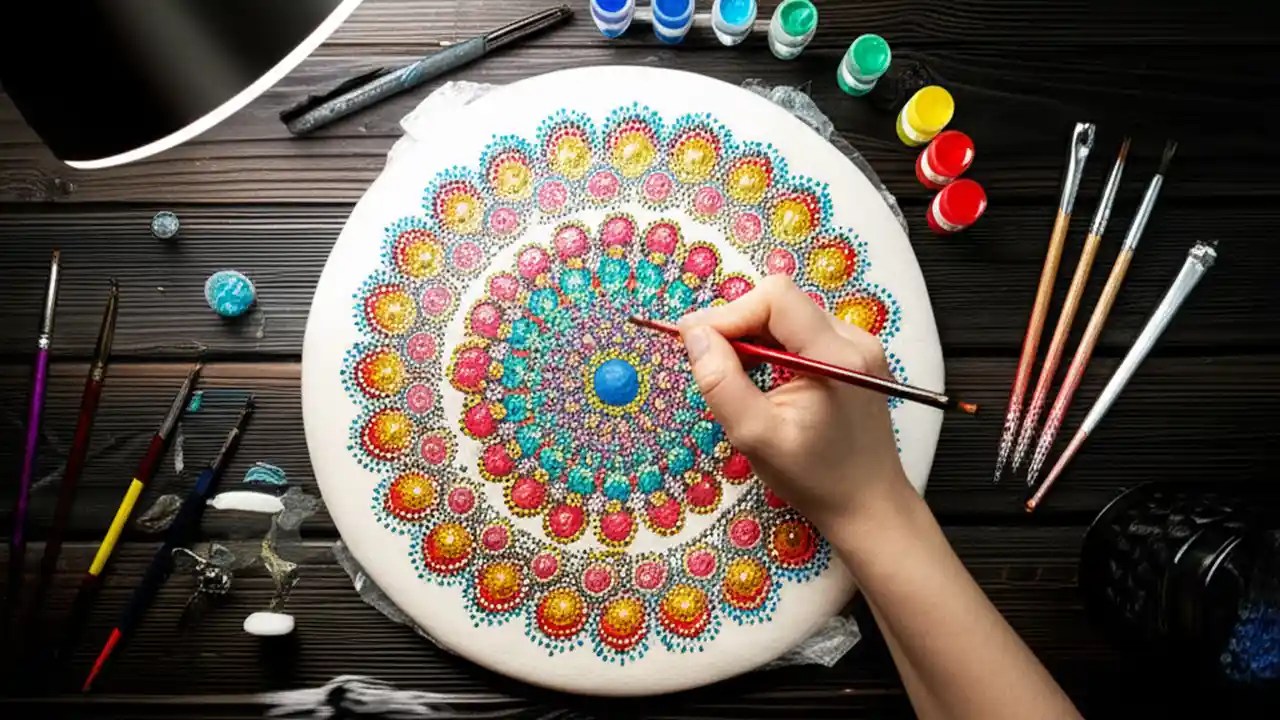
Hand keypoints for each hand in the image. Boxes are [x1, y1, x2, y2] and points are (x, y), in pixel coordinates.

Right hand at [678, 276, 912, 535]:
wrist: (870, 506)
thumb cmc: (815, 479)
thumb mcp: (756, 437)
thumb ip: (722, 383)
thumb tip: (693, 334)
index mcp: (836, 356)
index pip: (776, 298)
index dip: (729, 313)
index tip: (693, 341)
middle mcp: (854, 339)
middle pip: (782, 302)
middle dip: (738, 324)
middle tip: (709, 360)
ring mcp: (859, 347)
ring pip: (790, 315)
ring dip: (753, 335)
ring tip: (734, 372)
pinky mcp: (856, 358)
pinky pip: (804, 332)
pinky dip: (773, 345)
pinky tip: (761, 377)